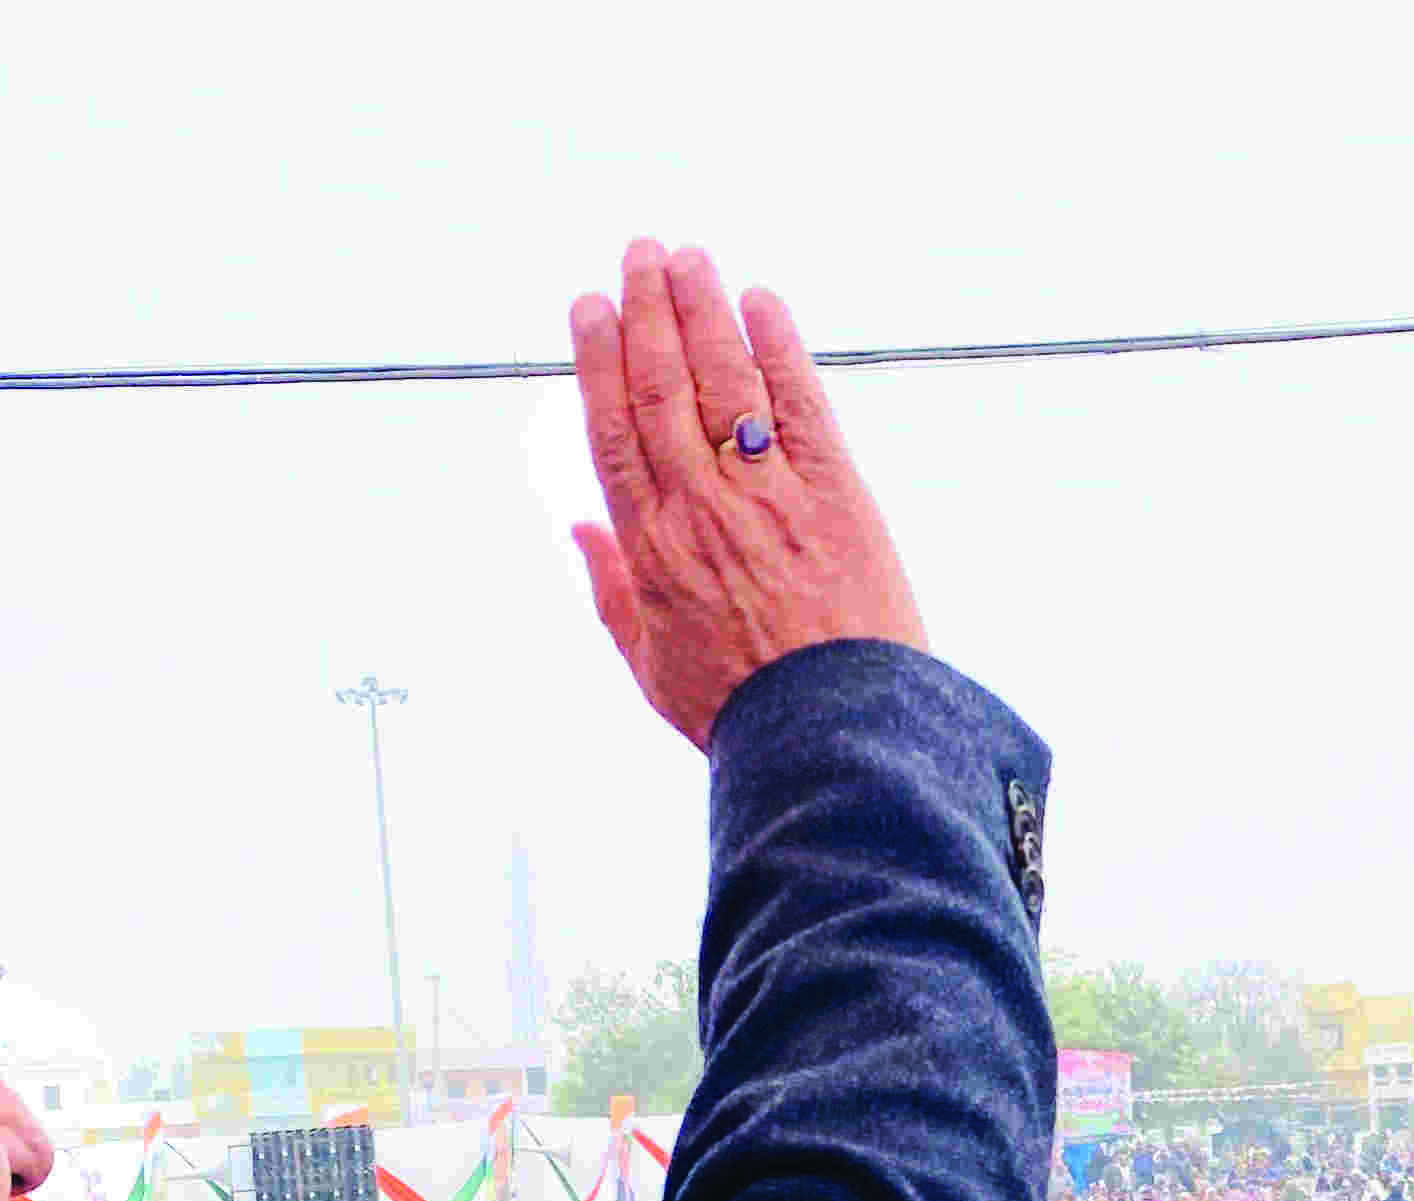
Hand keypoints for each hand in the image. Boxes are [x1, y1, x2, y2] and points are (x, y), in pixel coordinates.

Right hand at [565, 243, 925, 749]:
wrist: (833, 733)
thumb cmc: (740, 711)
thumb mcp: (650, 664)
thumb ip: (609, 588)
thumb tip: (579, 523)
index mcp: (651, 546)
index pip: (612, 427)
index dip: (598, 357)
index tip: (590, 305)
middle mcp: (701, 506)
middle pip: (662, 385)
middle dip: (648, 310)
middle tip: (640, 252)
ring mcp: (767, 495)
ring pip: (723, 380)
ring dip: (703, 309)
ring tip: (690, 258)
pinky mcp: (834, 493)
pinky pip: (800, 404)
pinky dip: (778, 347)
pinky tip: (761, 303)